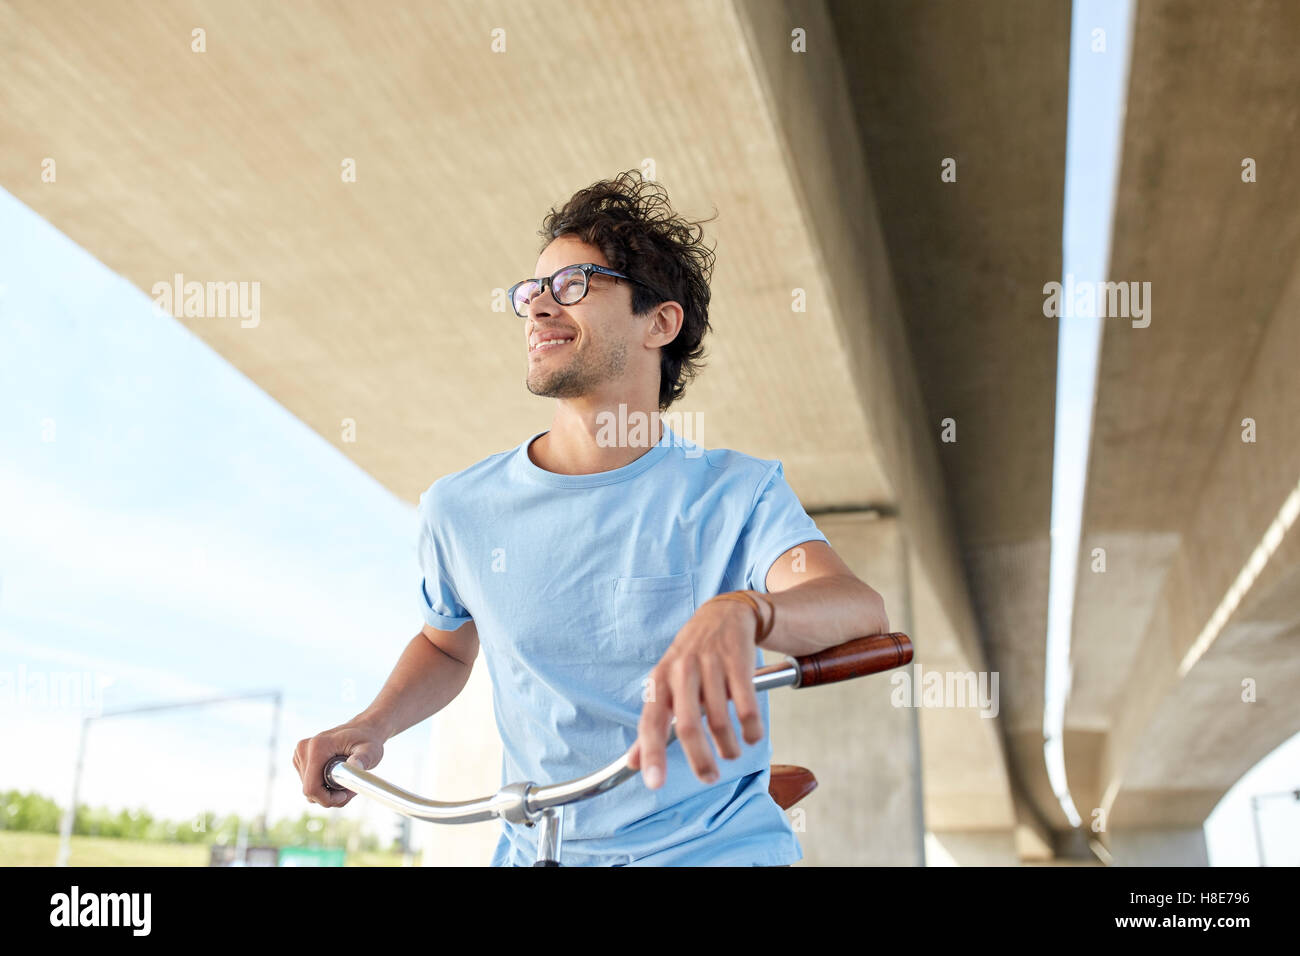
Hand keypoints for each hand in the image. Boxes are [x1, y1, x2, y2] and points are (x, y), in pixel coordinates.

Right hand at [292, 720, 386, 807]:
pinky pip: (308, 782)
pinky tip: (336, 777)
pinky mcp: (300, 759)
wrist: (362, 729)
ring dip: (327, 792)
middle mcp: (304, 749)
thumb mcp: (370, 750)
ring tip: (346, 780)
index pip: (311, 787)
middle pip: (309, 790)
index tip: (345, 795)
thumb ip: (363, 759)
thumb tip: (355, 767)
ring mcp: (300, 753)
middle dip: (329, 796)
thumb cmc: (367, 739)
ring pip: (308, 788)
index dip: (327, 799)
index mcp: (318, 746)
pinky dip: (322, 786)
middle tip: (350, 787)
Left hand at [625, 596, 765, 789]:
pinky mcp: (738, 663)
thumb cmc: (690, 658)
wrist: (723, 615)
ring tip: (731, 752)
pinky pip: (747, 707)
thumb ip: (652, 725)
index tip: (654, 782)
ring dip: (728, 747)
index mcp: (659, 681)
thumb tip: (632, 764)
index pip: (650, 722)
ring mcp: (710, 665)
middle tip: (708, 777)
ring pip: (719, 720)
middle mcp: (681, 672)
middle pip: (687, 726)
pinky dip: (751, 729)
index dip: (651, 753)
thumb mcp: (665, 684)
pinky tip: (751, 734)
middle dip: (700, 760)